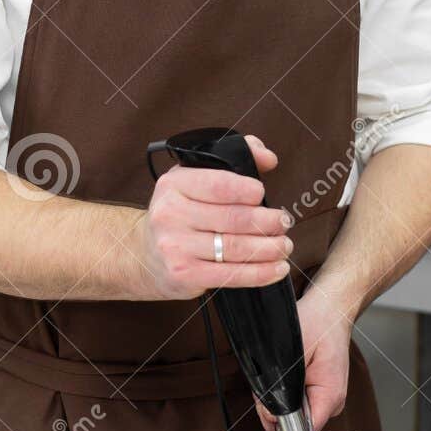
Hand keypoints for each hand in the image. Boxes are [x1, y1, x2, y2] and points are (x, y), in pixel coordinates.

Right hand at [136, 134, 294, 300]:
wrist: (146, 254)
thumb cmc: (181, 212)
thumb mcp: (196, 176)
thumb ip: (236, 156)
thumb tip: (268, 157)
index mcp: (175, 184)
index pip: (218, 184)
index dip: (246, 190)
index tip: (262, 194)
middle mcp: (171, 214)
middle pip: (233, 219)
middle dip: (268, 221)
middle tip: (285, 222)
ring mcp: (175, 246)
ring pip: (235, 247)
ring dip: (269, 248)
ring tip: (284, 245)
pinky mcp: (184, 274)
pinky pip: (231, 274)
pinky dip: (260, 273)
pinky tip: (277, 269)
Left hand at [256, 282, 354, 430]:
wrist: (330, 309)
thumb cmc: (318, 323)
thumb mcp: (291, 355)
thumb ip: (280, 389)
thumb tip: (271, 414)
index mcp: (330, 396)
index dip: (281, 425)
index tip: (270, 414)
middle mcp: (333, 402)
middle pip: (296, 422)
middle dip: (276, 406)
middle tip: (274, 379)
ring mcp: (329, 397)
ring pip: (295, 411)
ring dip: (281, 396)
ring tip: (285, 371)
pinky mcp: (322, 391)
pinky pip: (299, 400)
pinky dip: (288, 390)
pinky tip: (289, 373)